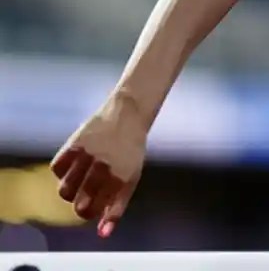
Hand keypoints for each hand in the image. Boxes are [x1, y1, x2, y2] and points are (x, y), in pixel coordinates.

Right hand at [49, 93, 147, 237]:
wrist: (127, 115)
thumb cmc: (129, 151)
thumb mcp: (131, 176)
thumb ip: (117, 205)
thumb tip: (103, 234)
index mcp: (123, 177)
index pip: (102, 209)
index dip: (96, 216)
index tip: (95, 215)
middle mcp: (105, 168)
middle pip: (81, 205)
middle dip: (82, 208)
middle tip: (86, 201)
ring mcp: (88, 156)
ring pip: (64, 190)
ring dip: (68, 193)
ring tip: (78, 184)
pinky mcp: (73, 144)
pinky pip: (56, 169)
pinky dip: (61, 173)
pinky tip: (72, 167)